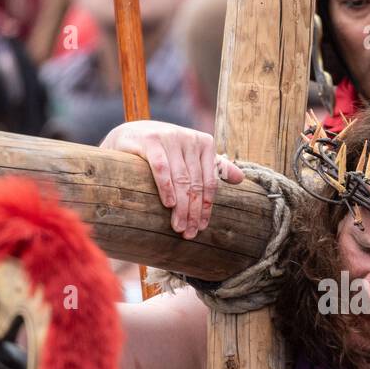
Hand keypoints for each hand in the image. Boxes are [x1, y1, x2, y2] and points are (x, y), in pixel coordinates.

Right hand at [99, 122, 242, 239]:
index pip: (210, 181)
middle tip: (189, 233)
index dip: (206, 206)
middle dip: (193, 211)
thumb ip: (214, 166)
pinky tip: (169, 204)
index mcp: (204, 143)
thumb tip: (240, 179)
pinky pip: (162, 168)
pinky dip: (167, 187)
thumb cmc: (164, 151)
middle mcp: (189, 138)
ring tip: (178, 226)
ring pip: (181, 179)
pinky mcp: (150, 140)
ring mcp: (170, 137)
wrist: (129, 136)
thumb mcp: (190, 157)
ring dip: (181, 206)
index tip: (201, 227)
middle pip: (195, 183)